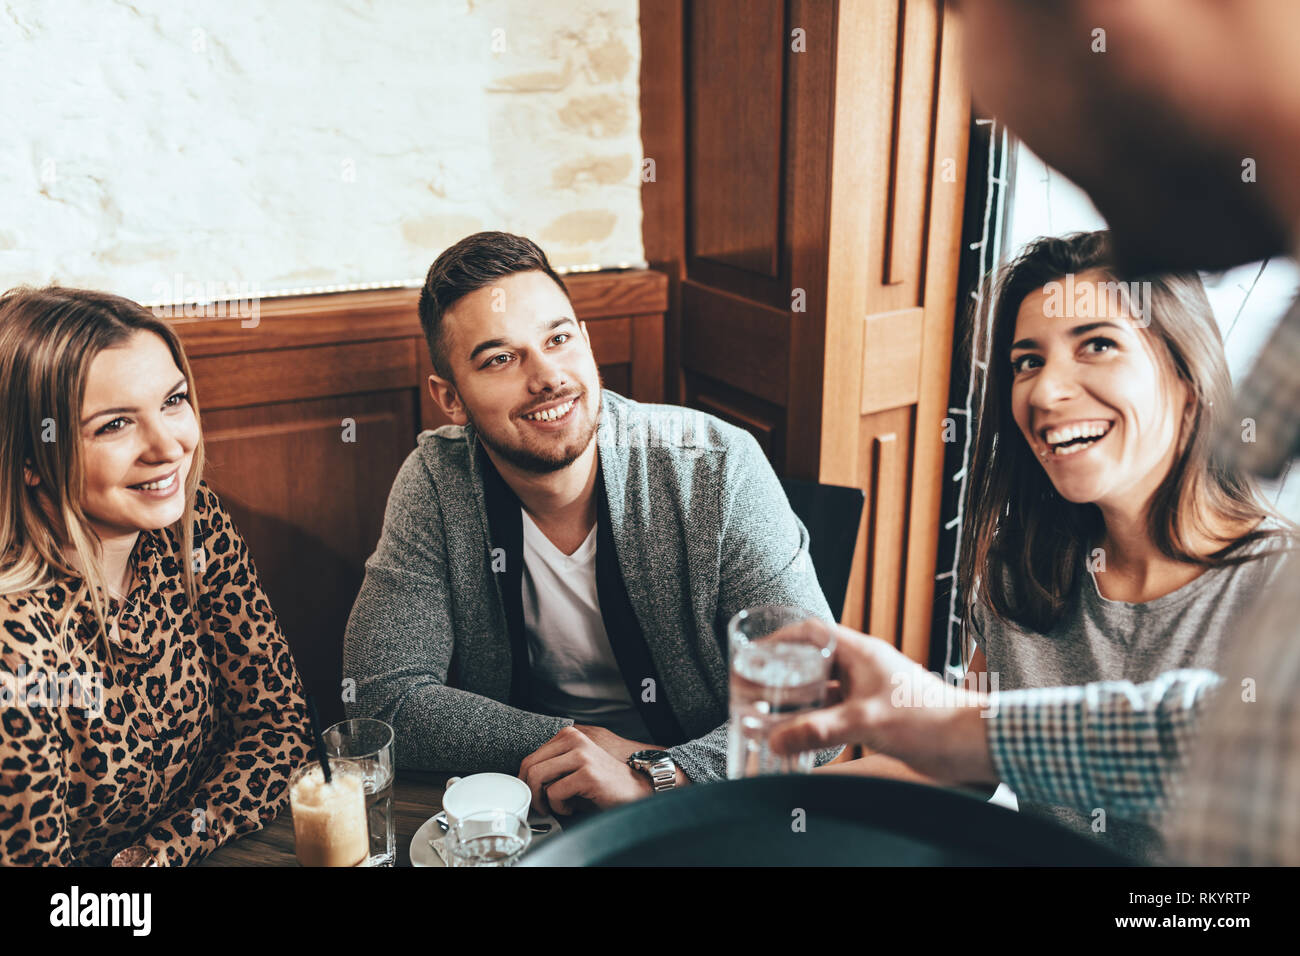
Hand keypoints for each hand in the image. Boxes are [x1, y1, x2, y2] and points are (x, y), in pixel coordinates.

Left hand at [518, 726, 651, 815]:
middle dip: (530, 792)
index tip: (534, 795)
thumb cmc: (602, 782)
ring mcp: (581, 755)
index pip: (530, 757)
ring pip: (537, 777)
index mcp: (568, 735)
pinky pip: (554, 793)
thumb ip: (552, 767)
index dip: (526, 781)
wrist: (634, 789)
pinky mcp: (586, 774)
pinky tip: (572, 807)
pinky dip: (559, 807)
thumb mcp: (573, 766)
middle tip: (541, 805)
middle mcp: (574, 740)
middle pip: (529, 766)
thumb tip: (524, 781)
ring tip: (556, 806)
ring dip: (542, 800)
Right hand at [765, 623, 996, 784]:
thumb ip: (819, 730)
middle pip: (812, 660)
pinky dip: (815, 720)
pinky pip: (835, 711)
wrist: (969, 743)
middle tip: (753, 688)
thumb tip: (775, 738)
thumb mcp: (866, 722)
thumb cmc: (927, 721)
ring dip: (797, 700)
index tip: (755, 650)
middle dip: (781, 673)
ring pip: (823, 688)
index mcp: (861, 653)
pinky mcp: (876, 714)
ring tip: (767, 714)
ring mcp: (869, 691)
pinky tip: (799, 736)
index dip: (781, 637)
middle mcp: (863, 667)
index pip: (813, 631)